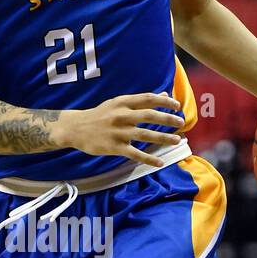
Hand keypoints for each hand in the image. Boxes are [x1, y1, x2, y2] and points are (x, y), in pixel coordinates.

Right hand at [56, 93, 185, 167]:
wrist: (75, 128)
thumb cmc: (99, 115)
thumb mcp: (118, 103)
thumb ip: (140, 101)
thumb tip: (164, 95)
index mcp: (123, 102)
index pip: (148, 98)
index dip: (164, 102)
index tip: (177, 106)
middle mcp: (121, 115)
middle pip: (149, 115)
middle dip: (167, 119)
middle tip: (181, 122)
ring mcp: (118, 132)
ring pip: (145, 134)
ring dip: (163, 137)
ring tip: (177, 140)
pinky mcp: (114, 147)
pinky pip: (135, 154)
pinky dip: (148, 159)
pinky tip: (160, 162)